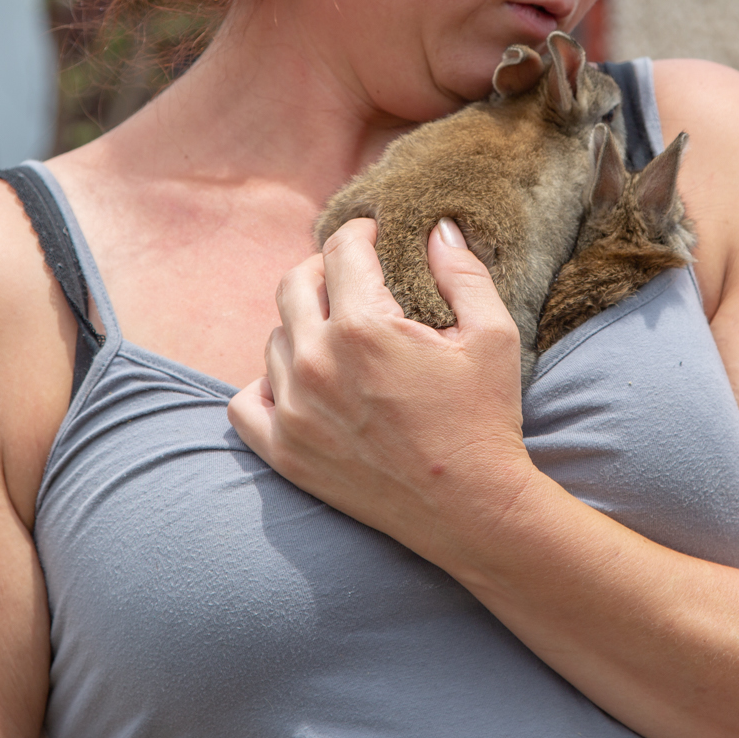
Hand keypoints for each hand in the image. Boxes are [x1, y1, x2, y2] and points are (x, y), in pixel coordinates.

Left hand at [227, 216, 533, 556]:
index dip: (360, 233)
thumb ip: (462, 272)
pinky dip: (268, 385)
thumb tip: (436, 227)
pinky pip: (246, 401)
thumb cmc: (486, 419)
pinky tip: (300, 384)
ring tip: (340, 339)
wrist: (473, 510)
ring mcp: (295, 410)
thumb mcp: (492, 335)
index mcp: (365, 327)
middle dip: (324, 270)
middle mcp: (317, 363)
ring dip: (303, 328)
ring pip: (274, 339)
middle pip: (295, 284)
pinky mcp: (285, 452)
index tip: (374, 235)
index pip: (340, 250)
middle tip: (352, 279)